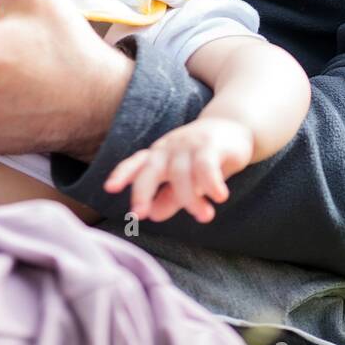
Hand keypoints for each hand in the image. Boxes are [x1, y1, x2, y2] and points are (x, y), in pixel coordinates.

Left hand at [103, 116, 254, 222]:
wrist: (235, 127)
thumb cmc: (204, 156)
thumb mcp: (184, 178)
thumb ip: (170, 197)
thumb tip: (153, 215)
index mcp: (159, 155)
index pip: (136, 163)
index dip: (122, 174)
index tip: (109, 188)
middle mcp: (169, 148)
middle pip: (150, 169)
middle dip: (142, 191)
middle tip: (140, 214)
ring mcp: (189, 144)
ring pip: (181, 174)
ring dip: (190, 199)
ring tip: (205, 217)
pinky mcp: (211, 145)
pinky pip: (206, 166)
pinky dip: (211, 183)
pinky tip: (219, 197)